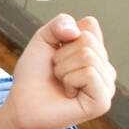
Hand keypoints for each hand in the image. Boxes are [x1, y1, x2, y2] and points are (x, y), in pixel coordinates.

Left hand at [1, 14, 115, 128]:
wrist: (21, 104)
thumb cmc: (33, 74)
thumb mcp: (43, 39)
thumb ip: (60, 23)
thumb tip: (77, 31)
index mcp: (96, 52)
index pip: (90, 25)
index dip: (63, 36)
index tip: (55, 53)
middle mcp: (105, 68)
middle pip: (88, 40)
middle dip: (61, 55)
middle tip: (55, 72)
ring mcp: (107, 86)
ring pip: (88, 56)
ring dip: (63, 68)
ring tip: (61, 83)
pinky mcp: (102, 102)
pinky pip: (89, 73)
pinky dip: (70, 80)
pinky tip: (68, 93)